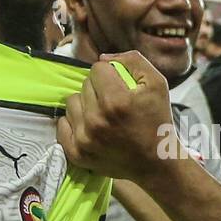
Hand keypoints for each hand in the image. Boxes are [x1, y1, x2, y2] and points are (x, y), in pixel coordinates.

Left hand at [56, 51, 173, 183]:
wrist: (156, 162)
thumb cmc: (158, 120)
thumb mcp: (157, 83)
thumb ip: (133, 61)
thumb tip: (103, 58)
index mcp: (116, 100)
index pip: (98, 68)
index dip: (111, 73)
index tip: (121, 85)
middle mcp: (96, 119)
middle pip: (84, 84)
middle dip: (99, 88)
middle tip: (114, 102)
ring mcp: (84, 138)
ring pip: (72, 102)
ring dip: (85, 104)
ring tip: (102, 114)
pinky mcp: (77, 153)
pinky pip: (62, 124)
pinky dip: (74, 123)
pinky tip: (89, 126)